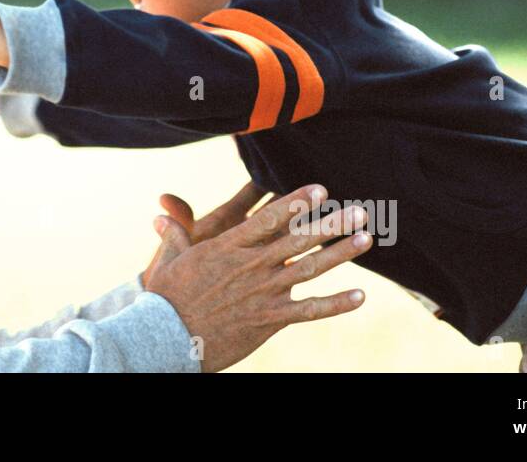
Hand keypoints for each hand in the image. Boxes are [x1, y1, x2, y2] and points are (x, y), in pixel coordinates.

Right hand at [144, 184, 371, 372]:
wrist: (168, 337)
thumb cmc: (167, 298)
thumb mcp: (170, 261)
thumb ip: (175, 234)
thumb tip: (161, 212)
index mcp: (229, 246)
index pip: (270, 218)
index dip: (297, 202)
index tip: (320, 189)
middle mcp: (251, 266)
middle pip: (298, 239)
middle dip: (331, 223)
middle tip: (360, 211)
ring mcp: (263, 293)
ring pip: (309, 269)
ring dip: (340, 254)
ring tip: (365, 239)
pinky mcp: (268, 320)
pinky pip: (309, 311)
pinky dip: (336, 304)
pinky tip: (360, 296)